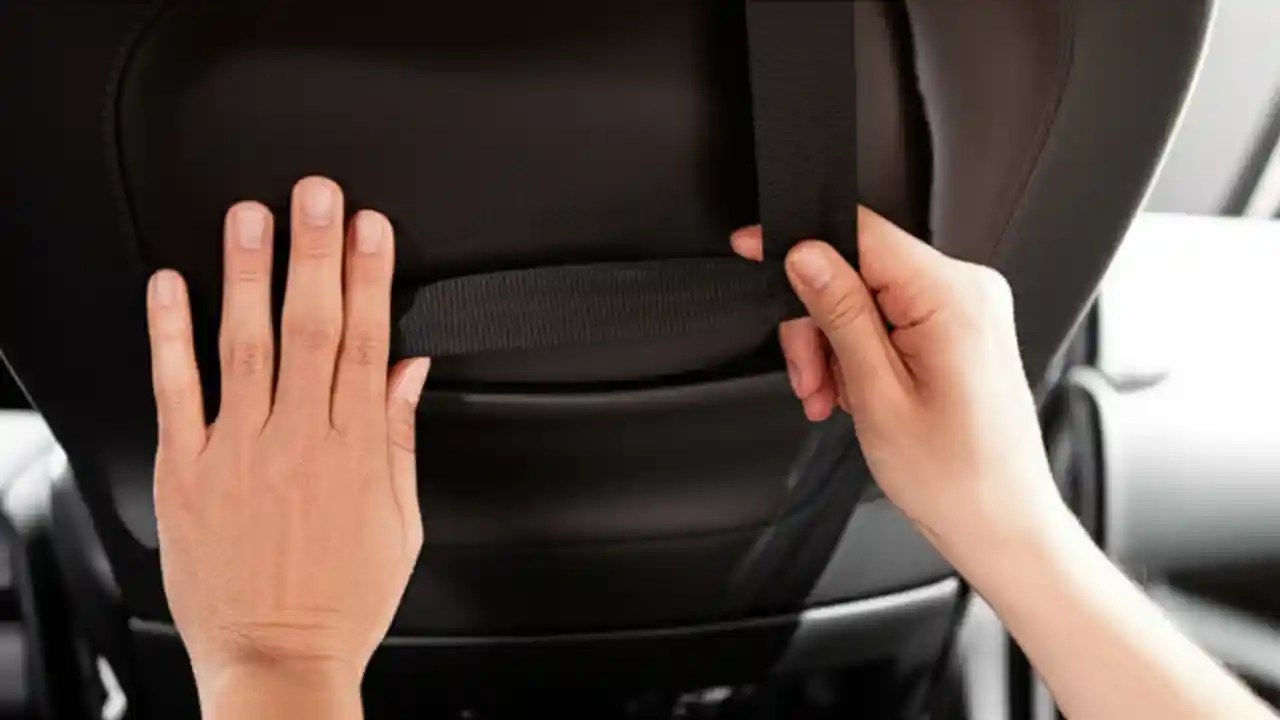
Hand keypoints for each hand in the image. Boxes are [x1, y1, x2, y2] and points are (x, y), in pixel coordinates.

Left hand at [145, 177, 428, 709]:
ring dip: (250, 276)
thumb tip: (406, 373)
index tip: (371, 230)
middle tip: (316, 196)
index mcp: (355, 455)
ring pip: (247, 347)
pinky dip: (172, 337)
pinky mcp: (187, 474)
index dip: (371, 279)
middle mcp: (297, 445)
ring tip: (252, 217)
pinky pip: (176, 393)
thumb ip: (399, 441)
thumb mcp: (400, 525)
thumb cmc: (341, 601)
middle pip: (312, 330)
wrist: (277, 662)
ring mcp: (237, 455)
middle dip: (316, 254)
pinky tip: (173, 288)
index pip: (367, 345)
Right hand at [731, 208, 1063, 553]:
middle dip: (818, 322)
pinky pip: (893, 316)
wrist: (1001, 523)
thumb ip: (840, 314)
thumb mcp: (877, 394)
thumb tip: (805, 255)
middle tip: (808, 378)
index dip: (800, 242)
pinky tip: (853, 393)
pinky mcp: (963, 328)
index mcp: (953, 296)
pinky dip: (861, 352)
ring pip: (869, 295)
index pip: (861, 232)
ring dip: (835, 346)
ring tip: (831, 398)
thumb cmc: (957, 477)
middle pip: (859, 268)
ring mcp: (969, 309)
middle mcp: (969, 289)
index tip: (755, 250)